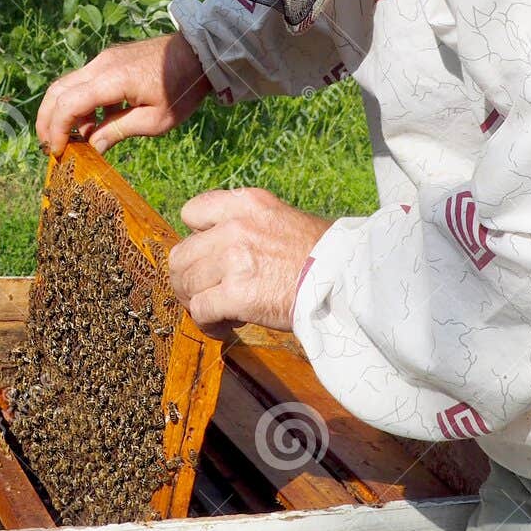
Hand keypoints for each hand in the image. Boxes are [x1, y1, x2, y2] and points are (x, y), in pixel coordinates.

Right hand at [36, 32, 212, 156]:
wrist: (201, 54)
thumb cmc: (183, 89)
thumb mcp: (155, 121)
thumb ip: (117, 132)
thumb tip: (90, 149)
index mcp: (112, 80)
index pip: (68, 104)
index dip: (57, 130)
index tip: (58, 152)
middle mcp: (101, 65)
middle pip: (57, 91)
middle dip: (48, 121)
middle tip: (51, 147)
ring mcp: (104, 59)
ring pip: (68, 85)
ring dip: (65, 112)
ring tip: (78, 139)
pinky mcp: (111, 59)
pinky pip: (84, 81)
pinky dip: (81, 103)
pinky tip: (97, 123)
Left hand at [167, 187, 331, 337]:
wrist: (347, 278)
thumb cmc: (322, 253)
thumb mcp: (282, 218)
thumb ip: (247, 225)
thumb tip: (219, 248)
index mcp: (246, 203)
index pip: (192, 212)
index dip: (194, 238)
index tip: (207, 257)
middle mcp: (235, 226)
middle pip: (182, 255)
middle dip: (189, 279)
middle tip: (205, 294)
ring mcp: (234, 260)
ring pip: (187, 284)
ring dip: (197, 302)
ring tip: (218, 312)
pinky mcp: (237, 295)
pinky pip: (201, 311)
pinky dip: (207, 324)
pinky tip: (225, 327)